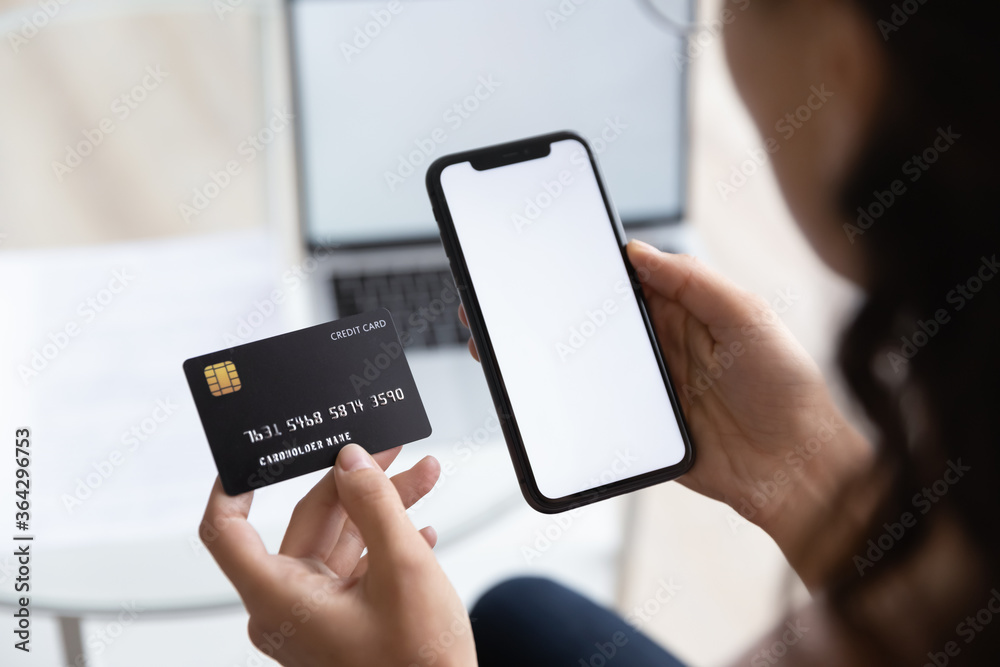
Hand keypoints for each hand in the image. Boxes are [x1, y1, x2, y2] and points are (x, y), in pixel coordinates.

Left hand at [200, 444, 476, 666]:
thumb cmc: (418, 664)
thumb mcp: (404, 569)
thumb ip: (375, 505)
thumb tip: (352, 461)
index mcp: (280, 599)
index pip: (226, 531)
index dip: (235, 485)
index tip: (258, 454)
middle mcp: (287, 608)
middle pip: (308, 522)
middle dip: (356, 482)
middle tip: (388, 451)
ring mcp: (314, 616)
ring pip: (339, 539)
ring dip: (382, 507)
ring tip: (422, 476)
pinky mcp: (340, 620)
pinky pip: (353, 566)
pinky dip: (385, 541)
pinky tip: (420, 525)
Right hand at [458, 241, 871, 584]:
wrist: (794, 470)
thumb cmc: (787, 389)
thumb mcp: (747, 316)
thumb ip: (693, 281)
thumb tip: (639, 252)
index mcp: (688, 310)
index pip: (629, 281)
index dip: (592, 268)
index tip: (551, 257)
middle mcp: (664, 346)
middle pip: (598, 321)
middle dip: (555, 310)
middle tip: (511, 302)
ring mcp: (648, 387)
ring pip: (588, 364)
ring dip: (552, 355)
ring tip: (508, 343)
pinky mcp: (639, 426)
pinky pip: (595, 408)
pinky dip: (568, 401)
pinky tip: (541, 390)